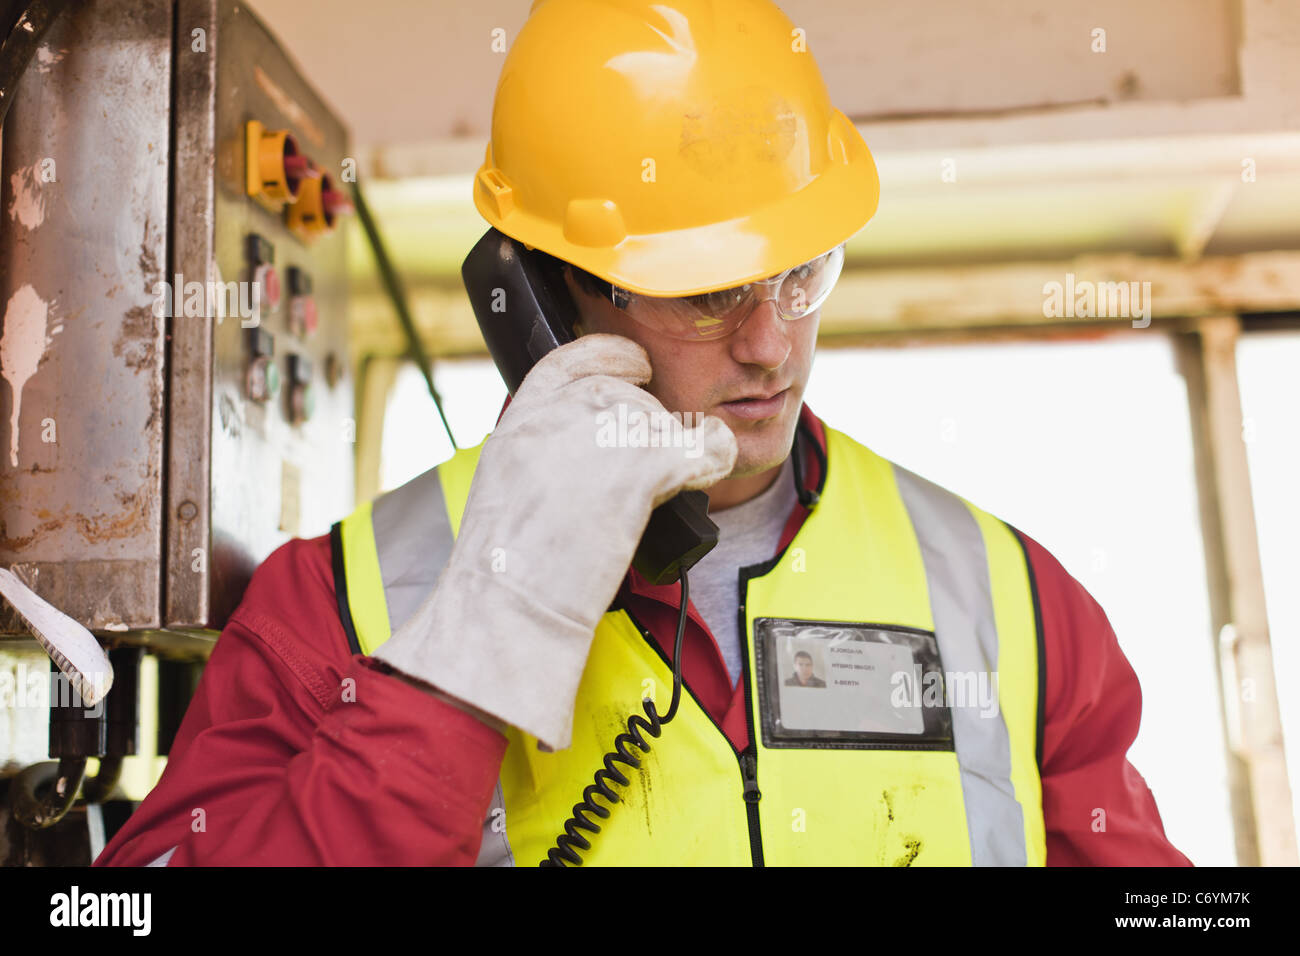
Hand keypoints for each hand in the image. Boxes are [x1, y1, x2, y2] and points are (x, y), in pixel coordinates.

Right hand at [373, 334, 736, 748]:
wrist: (509, 601)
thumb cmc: (506, 565)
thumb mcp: (509, 482)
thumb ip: (548, 450)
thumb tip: (590, 455)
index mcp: (524, 415)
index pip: (577, 358)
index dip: (615, 358)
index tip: (638, 366)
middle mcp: (564, 409)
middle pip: (633, 398)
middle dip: (648, 436)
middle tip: (636, 485)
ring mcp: (605, 430)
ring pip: (669, 426)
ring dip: (672, 459)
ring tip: (645, 505)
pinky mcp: (645, 461)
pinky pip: (706, 447)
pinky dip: (714, 460)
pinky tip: (703, 476)